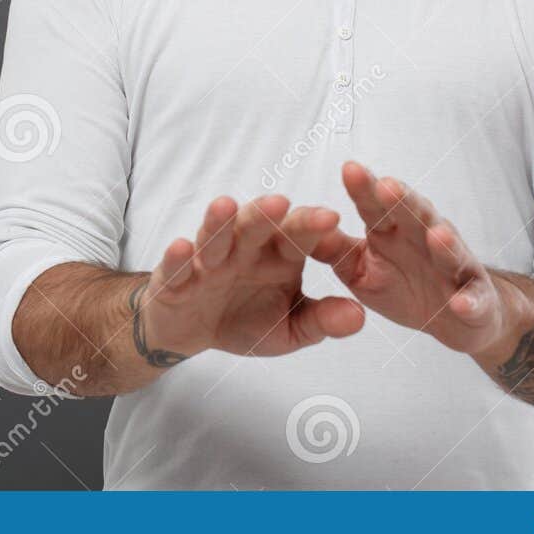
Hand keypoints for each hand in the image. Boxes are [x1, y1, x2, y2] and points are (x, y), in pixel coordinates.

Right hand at [137, 194, 365, 363]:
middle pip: (255, 226)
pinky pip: (174, 266)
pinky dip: (177, 257)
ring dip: (219, 222)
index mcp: (277, 255)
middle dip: (266, 214)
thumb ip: (322, 321)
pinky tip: (182, 247)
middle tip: (281, 203)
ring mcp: (207, 261)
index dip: (312, 226)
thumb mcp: (289, 329)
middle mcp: (243, 249)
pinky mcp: (173, 278)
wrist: (189, 329)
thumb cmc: (243, 319)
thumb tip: (360, 316)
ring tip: (226, 206)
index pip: (297, 235)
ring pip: (214, 237)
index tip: (331, 219)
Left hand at [312, 161, 524, 356]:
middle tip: (387, 187)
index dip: (365, 189)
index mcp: (393, 231)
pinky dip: (469, 302)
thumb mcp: (360, 271)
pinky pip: (473, 301)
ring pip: (451, 250)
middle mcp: (426, 238)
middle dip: (404, 202)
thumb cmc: (403, 284)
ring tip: (436, 235)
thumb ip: (334, 252)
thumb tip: (297, 228)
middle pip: (416, 216)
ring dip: (445, 243)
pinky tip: (461, 303)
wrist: (457, 316)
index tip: (349, 168)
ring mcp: (455, 268)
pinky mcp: (476, 300)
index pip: (376, 205)